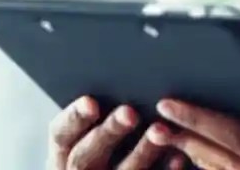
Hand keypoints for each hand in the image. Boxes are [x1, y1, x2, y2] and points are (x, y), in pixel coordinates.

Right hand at [49, 97, 187, 169]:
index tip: (91, 102)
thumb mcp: (91, 137)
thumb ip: (100, 115)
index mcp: (63, 154)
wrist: (109, 168)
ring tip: (161, 130)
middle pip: (84, 157)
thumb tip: (122, 77)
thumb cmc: (106, 147)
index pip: (60, 134)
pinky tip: (179, 156)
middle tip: (130, 112)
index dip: (74, 118)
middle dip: (108, 132)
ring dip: (142, 152)